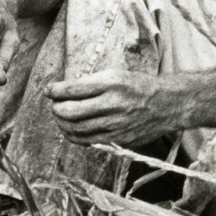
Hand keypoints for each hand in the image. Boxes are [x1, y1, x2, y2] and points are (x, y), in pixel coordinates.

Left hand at [46, 70, 194, 146]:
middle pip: (70, 111)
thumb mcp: (116, 74)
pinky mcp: (118, 139)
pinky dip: (74, 136)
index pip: (72, 89)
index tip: (48, 90)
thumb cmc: (139, 86)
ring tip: (60, 118)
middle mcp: (112, 104)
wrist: (167, 104)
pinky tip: (71, 131)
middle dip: (55, 108)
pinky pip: (88, 141)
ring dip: (62, 124)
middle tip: (53, 105)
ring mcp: (115, 124)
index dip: (55, 90)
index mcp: (111, 83)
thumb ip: (91, 83)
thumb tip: (64, 91)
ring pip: (76, 129)